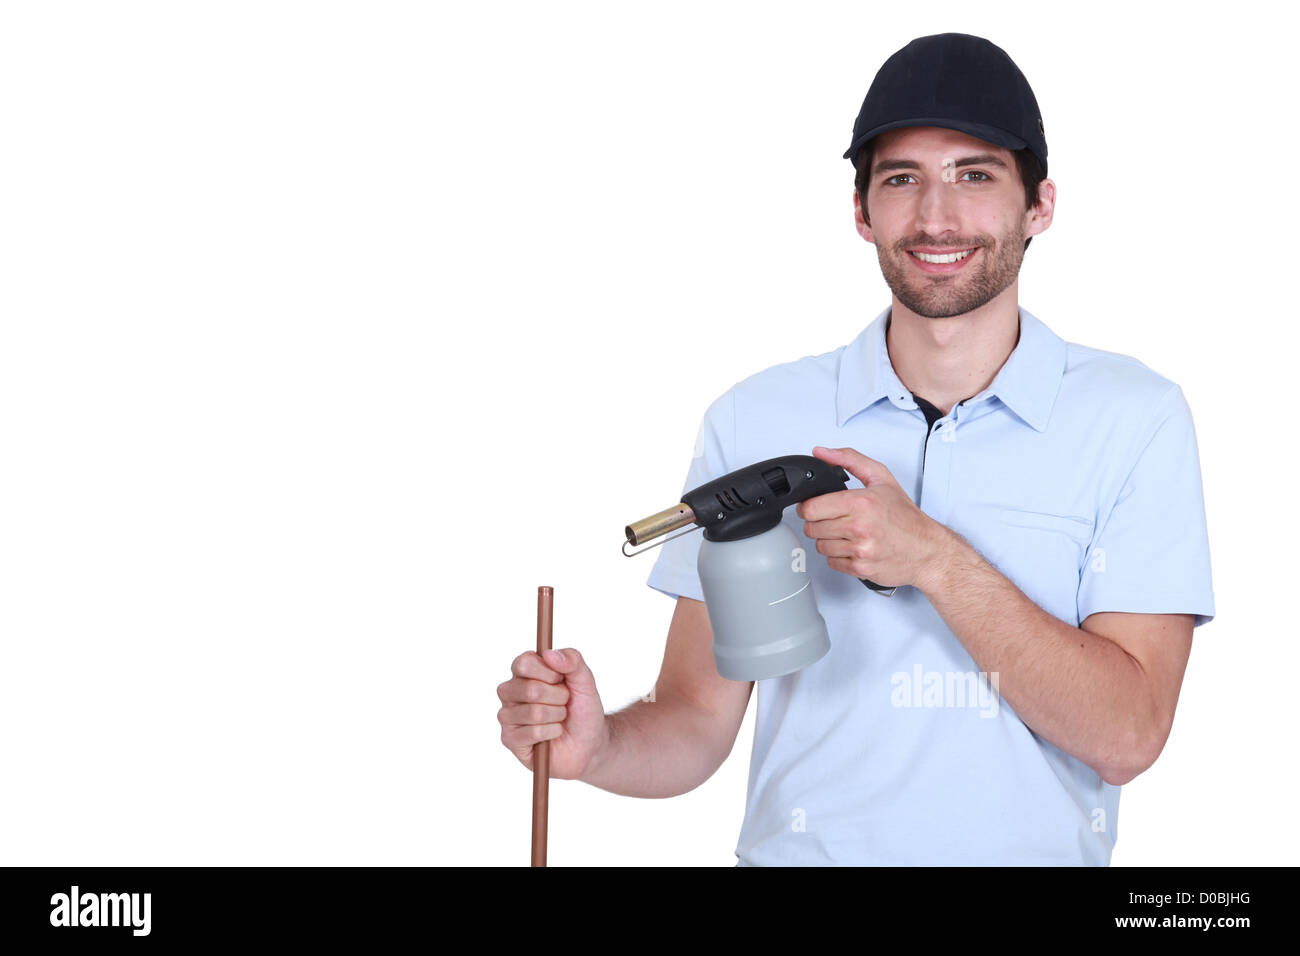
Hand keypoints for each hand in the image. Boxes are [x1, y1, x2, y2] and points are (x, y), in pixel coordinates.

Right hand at [497, 647, 608, 779]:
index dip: (549, 673)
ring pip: (534, 713)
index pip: (524, 663)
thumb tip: (549, 654)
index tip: (561, 679)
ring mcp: (507, 715)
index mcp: (524, 672)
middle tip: (564, 702)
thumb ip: (573, 660)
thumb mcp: (585, 681)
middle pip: (530, 689)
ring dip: (557, 716)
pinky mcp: (509, 739)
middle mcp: (510, 691)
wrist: (589, 741)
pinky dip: (552, 732)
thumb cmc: (582, 709)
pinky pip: (532, 733)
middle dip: (559, 698)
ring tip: (560, 718)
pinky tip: (553, 733)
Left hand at [796, 445, 953, 589]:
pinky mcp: (860, 568)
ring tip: (848, 534)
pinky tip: (854, 547)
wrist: (927, 550)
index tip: (818, 506)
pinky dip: (839, 556)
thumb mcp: (881, 478)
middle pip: (812, 528)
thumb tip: (821, 452)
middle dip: (820, 523)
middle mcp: (859, 526)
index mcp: (861, 502)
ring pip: (820, 546)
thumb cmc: (906, 518)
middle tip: (837, 520)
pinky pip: (832, 562)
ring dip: (829, 540)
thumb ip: (849, 460)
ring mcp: (860, 549)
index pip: (810, 508)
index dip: (810, 507)